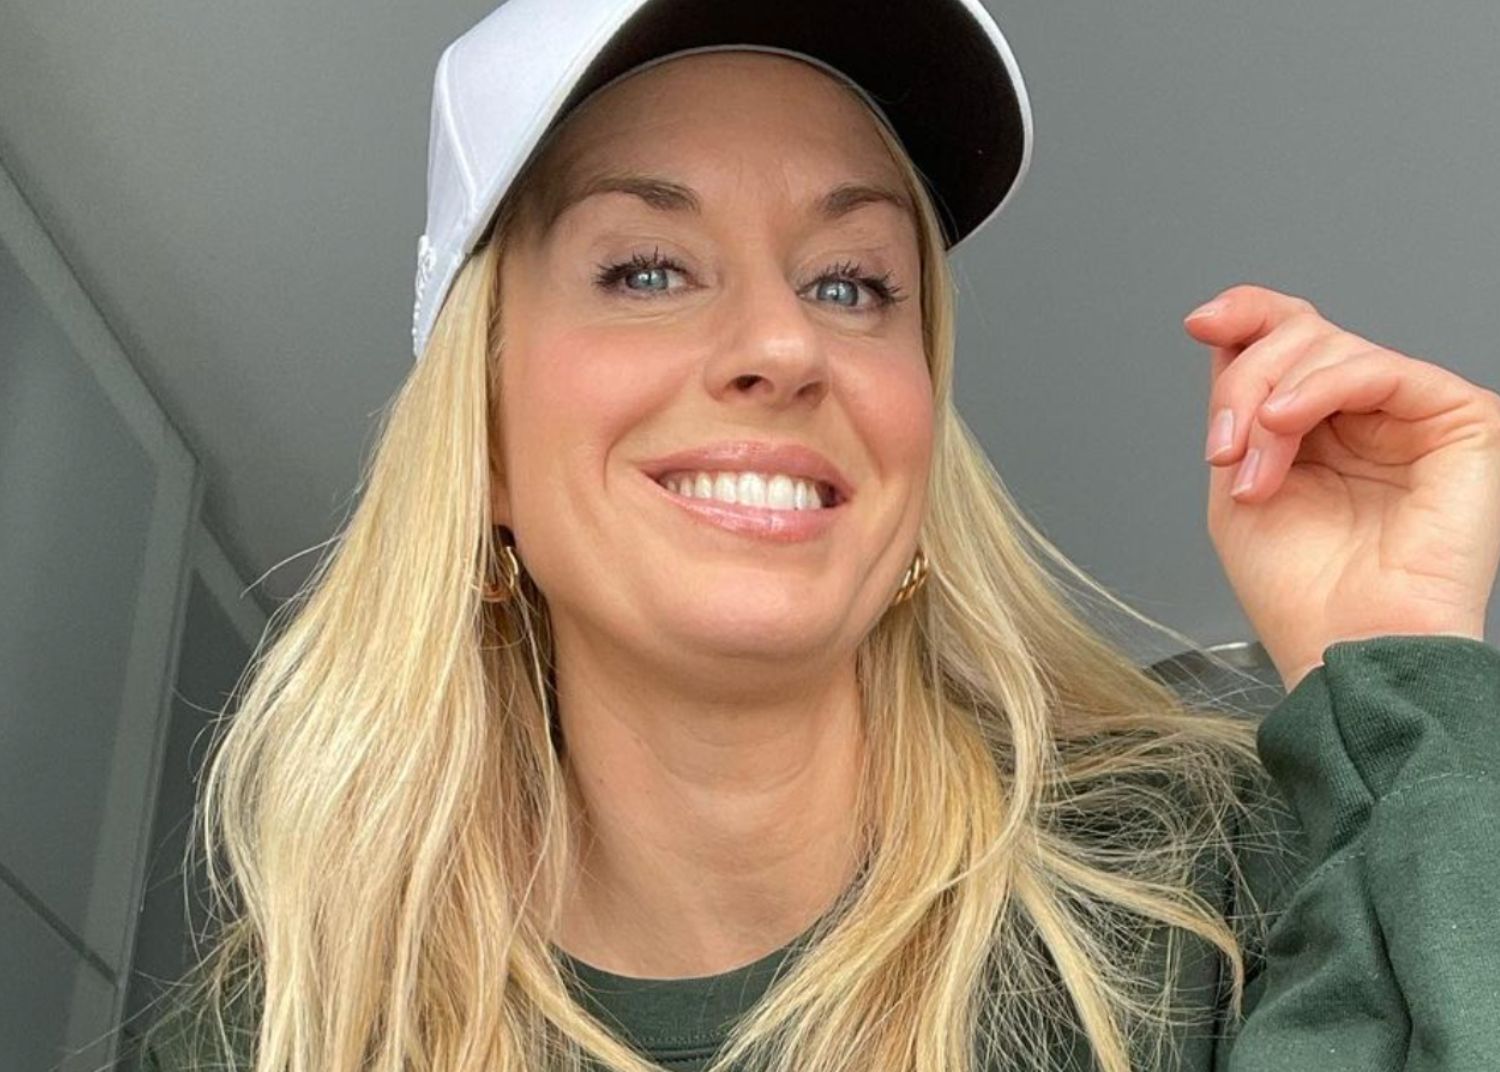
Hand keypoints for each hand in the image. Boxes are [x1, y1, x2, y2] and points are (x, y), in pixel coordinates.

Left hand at [1185, 283, 1499, 692]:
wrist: (1344, 649)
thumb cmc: (1298, 591)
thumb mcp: (1237, 481)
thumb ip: (1237, 407)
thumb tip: (1227, 334)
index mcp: (1322, 426)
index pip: (1291, 337)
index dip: (1247, 314)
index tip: (1200, 322)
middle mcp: (1370, 414)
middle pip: (1300, 335)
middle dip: (1243, 386)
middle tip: (1223, 453)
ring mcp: (1416, 416)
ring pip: (1331, 347)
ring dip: (1269, 406)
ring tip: (1253, 474)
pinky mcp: (1461, 422)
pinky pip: (1379, 368)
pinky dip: (1317, 389)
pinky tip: (1281, 426)